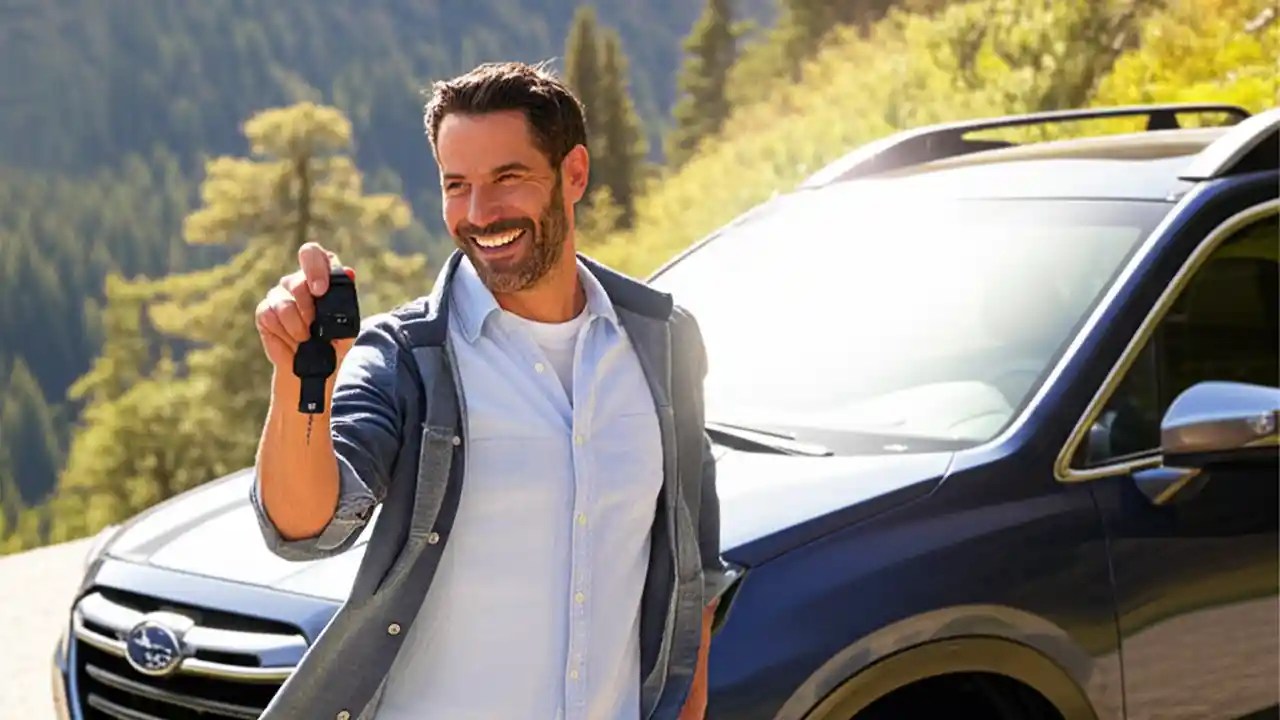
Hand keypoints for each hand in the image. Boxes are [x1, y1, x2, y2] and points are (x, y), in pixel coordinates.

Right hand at [255, 242, 355, 368]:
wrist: (317, 366)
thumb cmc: (335, 341)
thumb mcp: (347, 323)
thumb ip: (346, 298)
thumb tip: (349, 272)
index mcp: (320, 275)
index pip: (312, 254)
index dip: (315, 268)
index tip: (320, 291)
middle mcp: (297, 281)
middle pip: (297, 282)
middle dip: (308, 308)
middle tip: (315, 328)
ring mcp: (279, 295)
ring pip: (284, 303)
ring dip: (298, 326)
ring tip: (306, 339)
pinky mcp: (265, 312)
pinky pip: (270, 316)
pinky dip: (284, 333)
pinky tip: (293, 342)